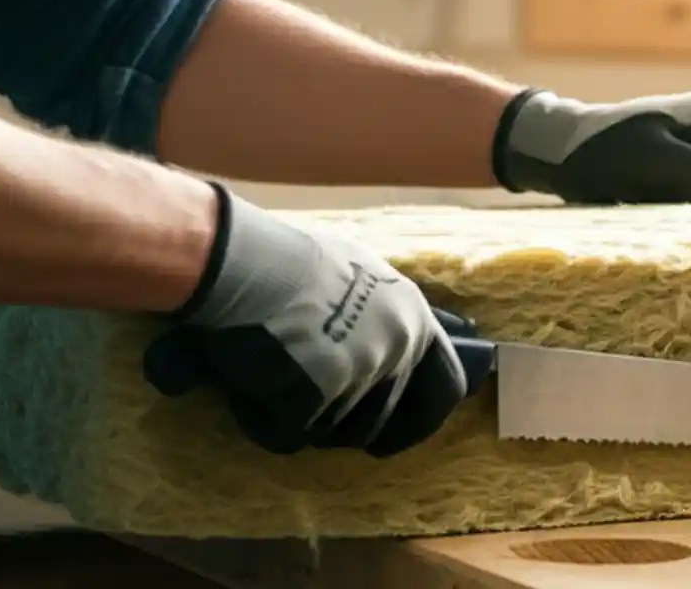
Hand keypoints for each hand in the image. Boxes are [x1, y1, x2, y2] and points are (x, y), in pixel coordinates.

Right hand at [143, 183, 467, 457]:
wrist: (245, 259)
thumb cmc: (288, 256)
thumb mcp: (355, 275)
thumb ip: (376, 317)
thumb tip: (373, 342)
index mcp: (413, 317)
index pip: (446, 387)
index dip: (421, 419)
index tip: (391, 435)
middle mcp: (397, 348)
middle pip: (378, 421)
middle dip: (341, 424)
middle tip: (306, 406)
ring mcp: (361, 374)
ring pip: (331, 431)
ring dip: (300, 417)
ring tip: (268, 379)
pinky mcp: (318, 397)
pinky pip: (287, 433)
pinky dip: (263, 420)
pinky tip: (246, 386)